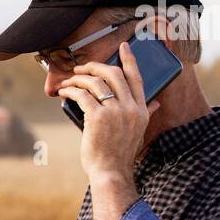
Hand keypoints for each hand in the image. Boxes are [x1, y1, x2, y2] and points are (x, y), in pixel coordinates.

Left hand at [57, 41, 156, 181]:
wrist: (111, 172)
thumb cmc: (120, 154)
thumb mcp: (138, 131)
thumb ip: (146, 114)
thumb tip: (155, 103)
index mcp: (141, 110)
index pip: (137, 78)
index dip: (129, 60)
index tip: (123, 47)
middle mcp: (131, 108)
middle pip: (114, 74)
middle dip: (95, 66)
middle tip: (82, 67)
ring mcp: (115, 112)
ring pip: (96, 82)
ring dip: (78, 78)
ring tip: (69, 81)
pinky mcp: (98, 118)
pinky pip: (82, 95)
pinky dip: (71, 90)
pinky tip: (64, 91)